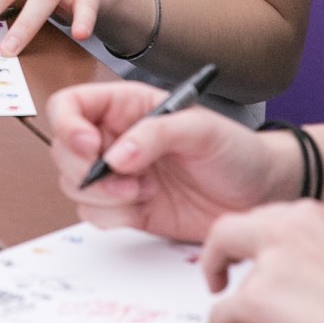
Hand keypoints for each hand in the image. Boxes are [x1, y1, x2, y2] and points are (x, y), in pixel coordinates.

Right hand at [46, 82, 294, 241]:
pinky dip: (113, 216)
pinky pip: (95, 215)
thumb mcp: (201, 128)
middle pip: (63, 150)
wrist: (260, 193)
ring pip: (74, 186)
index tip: (90, 146)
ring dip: (103, 195)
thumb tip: (117, 155)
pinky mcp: (127, 209)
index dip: (67, 125)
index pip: (70, 106)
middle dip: (85, 169)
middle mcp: (115, 138)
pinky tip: (146, 205)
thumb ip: (156, 133)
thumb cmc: (237, 149)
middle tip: (124, 178)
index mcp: (127, 106)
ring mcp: (119, 175)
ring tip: (144, 191)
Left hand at [202, 201, 323, 322]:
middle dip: (217, 261)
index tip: (244, 264)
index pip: (258, 220)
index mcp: (309, 215)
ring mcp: (269, 262)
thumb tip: (280, 272)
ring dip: (239, 311)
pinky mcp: (255, 300)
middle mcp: (286, 228)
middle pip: (224, 233)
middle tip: (219, 283)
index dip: (248, 248)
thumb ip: (308, 252)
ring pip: (225, 285)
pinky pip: (220, 319)